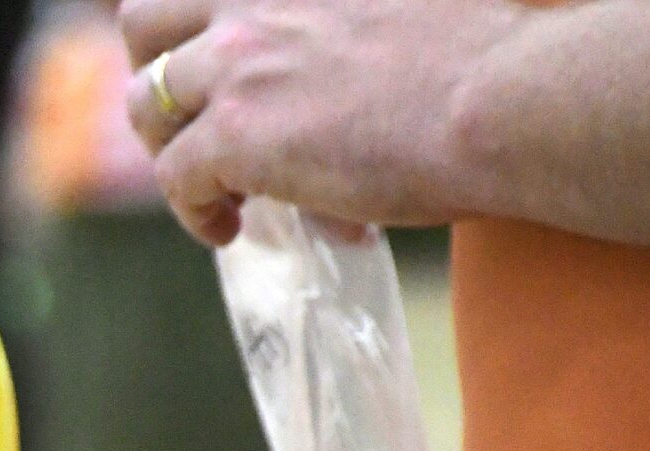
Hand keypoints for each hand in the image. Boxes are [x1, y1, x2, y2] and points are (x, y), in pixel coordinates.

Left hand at [117, 0, 518, 242]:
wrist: (505, 98)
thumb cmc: (486, 58)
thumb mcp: (405, 9)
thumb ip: (347, 30)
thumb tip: (340, 103)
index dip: (196, 26)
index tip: (219, 69)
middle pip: (144, 20)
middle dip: (158, 72)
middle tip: (191, 122)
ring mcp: (237, 62)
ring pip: (144, 102)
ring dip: (169, 146)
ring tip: (215, 187)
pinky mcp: (235, 133)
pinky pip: (175, 177)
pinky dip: (195, 210)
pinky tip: (230, 229)